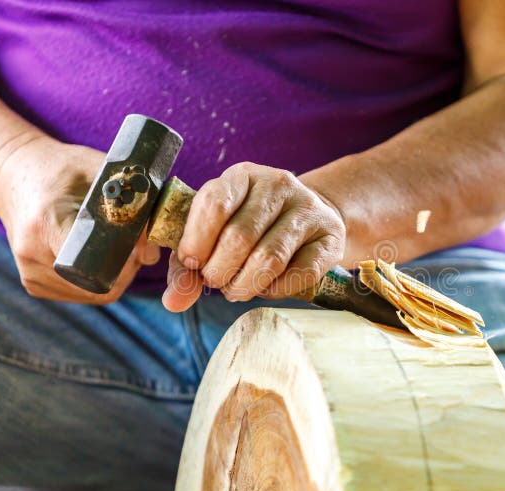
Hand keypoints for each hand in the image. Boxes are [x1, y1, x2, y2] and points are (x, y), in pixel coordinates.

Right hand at [0, 135, 160, 303]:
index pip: (96, 263)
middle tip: (134, 245)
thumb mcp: (98, 171)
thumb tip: (157, 241)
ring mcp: (31, 275)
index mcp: (45, 224)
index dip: (125, 259)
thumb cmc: (60, 168)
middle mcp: (33, 256)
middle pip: (98, 285)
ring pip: (92, 294)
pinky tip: (98, 255)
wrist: (9, 173)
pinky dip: (96, 280)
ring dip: (113, 276)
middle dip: (126, 270)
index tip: (138, 245)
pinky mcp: (34, 284)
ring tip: (115, 246)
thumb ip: (131, 201)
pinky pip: (79, 293)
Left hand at [162, 162, 345, 311]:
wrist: (308, 220)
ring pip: (269, 258)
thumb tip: (174, 301)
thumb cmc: (252, 228)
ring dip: (245, 285)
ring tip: (236, 289)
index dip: (196, 242)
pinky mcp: (330, 236)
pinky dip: (275, 290)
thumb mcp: (215, 233)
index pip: (213, 204)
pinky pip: (299, 273)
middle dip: (219, 271)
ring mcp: (308, 209)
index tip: (193, 263)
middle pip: (239, 237)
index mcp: (242, 175)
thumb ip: (188, 266)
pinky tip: (265, 287)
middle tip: (217, 281)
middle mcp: (277, 184)